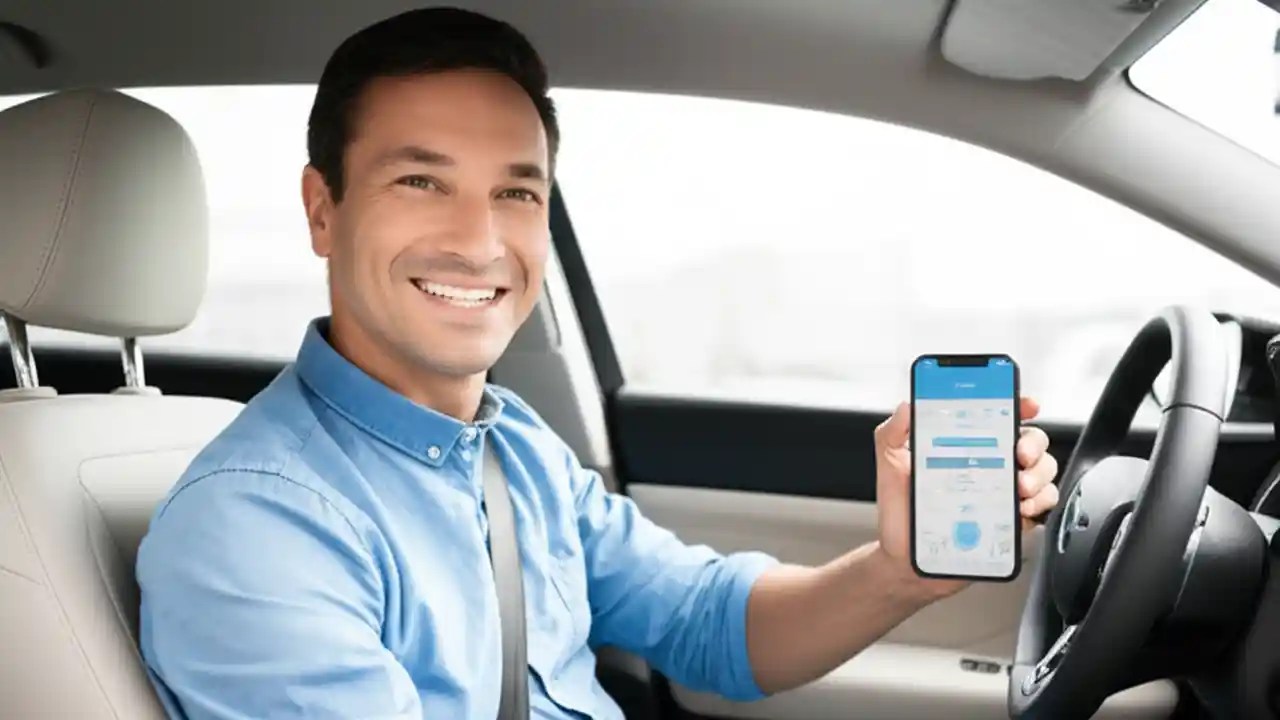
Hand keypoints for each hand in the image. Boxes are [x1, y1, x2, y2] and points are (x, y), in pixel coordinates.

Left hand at [873, 397, 1059, 597]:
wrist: (905, 560)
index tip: (1027, 405)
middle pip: (1031, 442)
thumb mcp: (889, 465)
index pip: (1000, 417)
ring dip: (1039, 474)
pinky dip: (1041, 503)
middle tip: (1020, 454)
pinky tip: (1022, 508)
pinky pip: (1042, 506)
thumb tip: (906, 407)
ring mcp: (1004, 493)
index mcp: (966, 447)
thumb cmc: (900, 512)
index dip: (1019, 405)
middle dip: (1034, 443)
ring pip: (1043, 471)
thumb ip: (892, 432)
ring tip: (1019, 486)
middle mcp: (990, 465)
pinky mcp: (1012, 520)